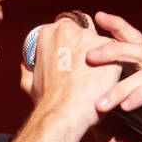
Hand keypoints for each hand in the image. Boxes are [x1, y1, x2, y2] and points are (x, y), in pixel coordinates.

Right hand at [19, 10, 121, 129]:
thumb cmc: (47, 101)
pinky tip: (105, 82)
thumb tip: (26, 64)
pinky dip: (112, 68)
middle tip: (87, 70)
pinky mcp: (110, 49)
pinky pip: (115, 56)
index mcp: (49, 33)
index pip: (67, 28)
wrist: (64, 113)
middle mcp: (70, 30)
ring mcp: (90, 38)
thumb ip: (29, 68)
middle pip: (86, 32)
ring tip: (96, 79)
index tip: (74, 58)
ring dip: (102, 58)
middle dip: (88, 48)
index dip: (73, 43)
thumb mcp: (30, 82)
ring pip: (101, 44)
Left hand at [85, 11, 141, 141]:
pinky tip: (126, 107)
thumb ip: (81, 93)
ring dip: (121, 85)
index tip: (97, 16)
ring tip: (101, 105)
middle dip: (114, 49)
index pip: (129, 42)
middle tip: (91, 57)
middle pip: (141, 49)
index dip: (116, 27)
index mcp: (135, 77)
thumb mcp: (94, 116)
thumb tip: (44, 73)